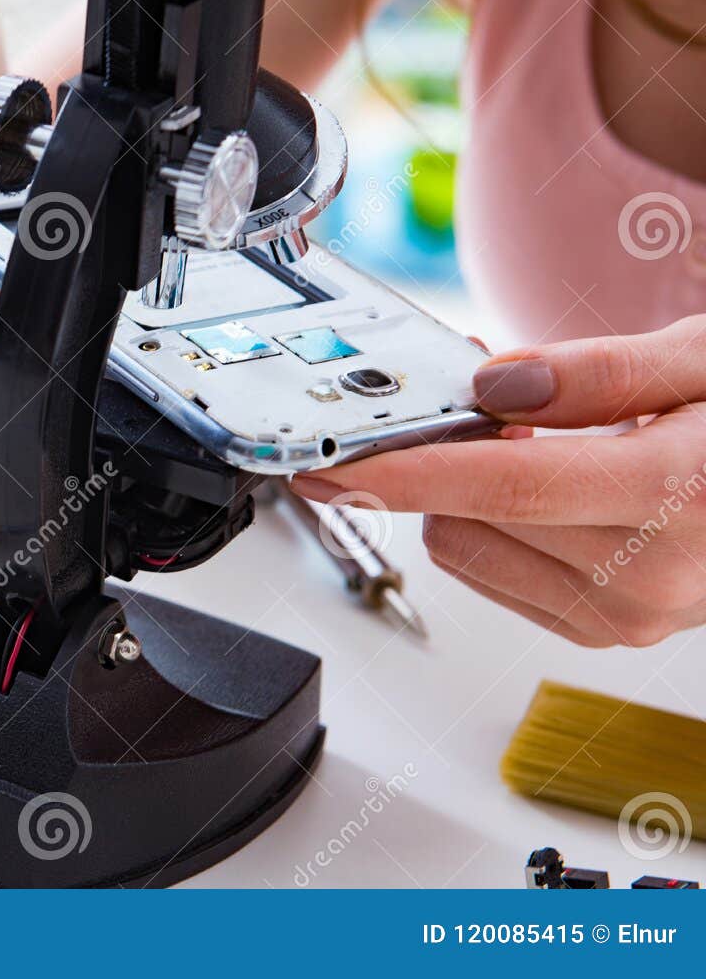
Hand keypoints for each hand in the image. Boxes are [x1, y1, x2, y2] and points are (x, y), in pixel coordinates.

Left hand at [290, 317, 705, 646]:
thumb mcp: (705, 358)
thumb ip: (599, 371)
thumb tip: (492, 384)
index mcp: (679, 493)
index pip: (503, 484)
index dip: (403, 469)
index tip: (324, 462)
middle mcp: (652, 575)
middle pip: (467, 516)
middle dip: (450, 453)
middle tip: (497, 400)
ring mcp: (631, 617)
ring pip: (466, 548)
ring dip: (470, 493)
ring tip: (542, 445)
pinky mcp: (609, 635)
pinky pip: (493, 574)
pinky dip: (494, 526)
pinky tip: (551, 490)